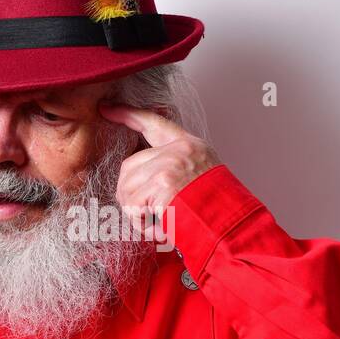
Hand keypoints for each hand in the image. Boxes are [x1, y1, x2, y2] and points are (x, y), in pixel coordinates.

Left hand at [98, 102, 220, 233]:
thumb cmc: (217, 210)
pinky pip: (133, 205)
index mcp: (189, 146)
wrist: (232, 224)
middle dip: (129, 194)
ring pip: (127, 187)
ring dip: (135, 212)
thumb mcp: (202, 178)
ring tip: (156, 224)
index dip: (128, 114)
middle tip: (144, 215)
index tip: (108, 108)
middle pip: (129, 165)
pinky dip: (140, 223)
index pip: (153, 123)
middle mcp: (178, 150)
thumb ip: (177, 169)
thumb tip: (141, 180)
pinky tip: (157, 230)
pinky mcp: (162, 184)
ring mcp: (169, 165)